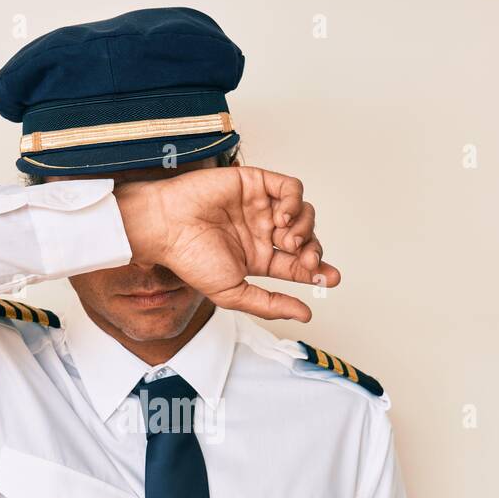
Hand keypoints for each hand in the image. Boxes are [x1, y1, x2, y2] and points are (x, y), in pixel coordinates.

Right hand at [113, 167, 339, 320]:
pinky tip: (282, 217)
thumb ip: (269, 304)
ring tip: (286, 238)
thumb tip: (305, 314)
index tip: (331, 278)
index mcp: (259, 258)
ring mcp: (260, 207)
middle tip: (307, 261)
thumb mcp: (233, 294)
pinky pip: (291, 188)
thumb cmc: (190, 260)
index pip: (297, 265)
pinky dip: (295, 202)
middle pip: (306, 239)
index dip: (318, 271)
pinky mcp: (256, 183)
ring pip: (304, 213)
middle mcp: (262, 232)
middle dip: (313, 251)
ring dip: (304, 228)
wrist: (167, 226)